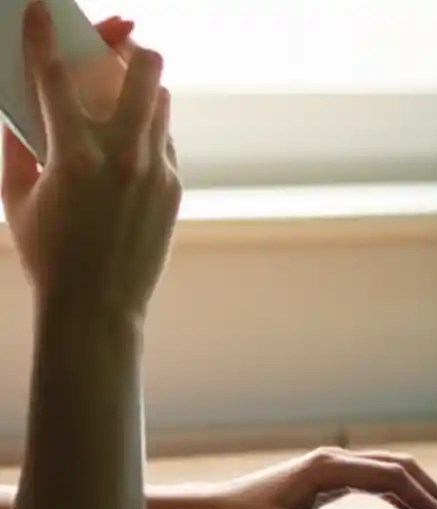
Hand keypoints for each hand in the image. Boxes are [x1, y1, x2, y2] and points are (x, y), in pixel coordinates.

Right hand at [2, 1, 179, 320]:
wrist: (98, 306)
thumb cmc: (48, 253)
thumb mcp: (17, 196)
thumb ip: (17, 145)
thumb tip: (19, 109)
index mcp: (73, 153)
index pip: (55, 75)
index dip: (44, 35)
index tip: (41, 8)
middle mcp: (122, 154)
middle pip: (145, 69)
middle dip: (129, 46)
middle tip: (115, 44)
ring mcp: (155, 170)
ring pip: (162, 101)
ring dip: (142, 88)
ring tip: (122, 91)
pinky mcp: (174, 187)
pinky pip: (164, 140)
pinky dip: (147, 131)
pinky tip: (130, 141)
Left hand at [193, 447, 436, 508]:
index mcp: (330, 468)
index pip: (396, 480)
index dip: (429, 504)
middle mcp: (335, 460)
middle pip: (402, 469)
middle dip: (435, 497)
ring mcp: (332, 467)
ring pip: (392, 472)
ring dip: (421, 495)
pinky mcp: (327, 478)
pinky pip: (375, 481)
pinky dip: (400, 496)